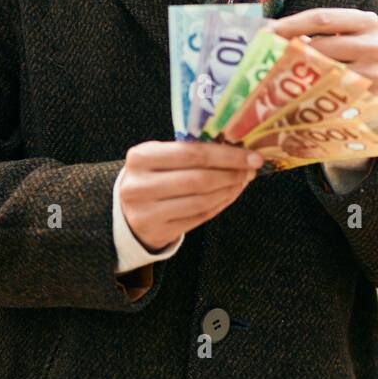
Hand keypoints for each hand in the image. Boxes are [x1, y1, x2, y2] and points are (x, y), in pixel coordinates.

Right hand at [119, 141, 263, 250]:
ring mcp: (147, 212)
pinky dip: (221, 204)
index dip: (226, 155)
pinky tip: (231, 193)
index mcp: (141, 157)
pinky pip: (200, 217)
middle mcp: (140, 186)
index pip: (191, 153)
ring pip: (202, 200)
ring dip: (230, 189)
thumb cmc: (151, 176)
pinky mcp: (159, 232)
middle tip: (252, 168)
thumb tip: (236, 147)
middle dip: (232, 172)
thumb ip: (189, 150)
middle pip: (199, 179)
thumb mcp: (159, 157)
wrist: (125, 212)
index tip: (251, 155)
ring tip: (243, 180)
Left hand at [269, 7, 377, 94]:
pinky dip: (309, 90)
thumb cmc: (343, 53)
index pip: (322, 18)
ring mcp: (375, 73)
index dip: (291, 24)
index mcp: (366, 21)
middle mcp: (376, 45)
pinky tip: (293, 90)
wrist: (370, 81)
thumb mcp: (333, 35)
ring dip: (297, 72)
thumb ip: (307, 29)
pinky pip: (330, 92)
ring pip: (325, 70)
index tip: (267, 32)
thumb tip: (266, 29)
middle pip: (322, 46)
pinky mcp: (368, 97)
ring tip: (274, 73)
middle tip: (264, 55)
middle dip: (289, 49)